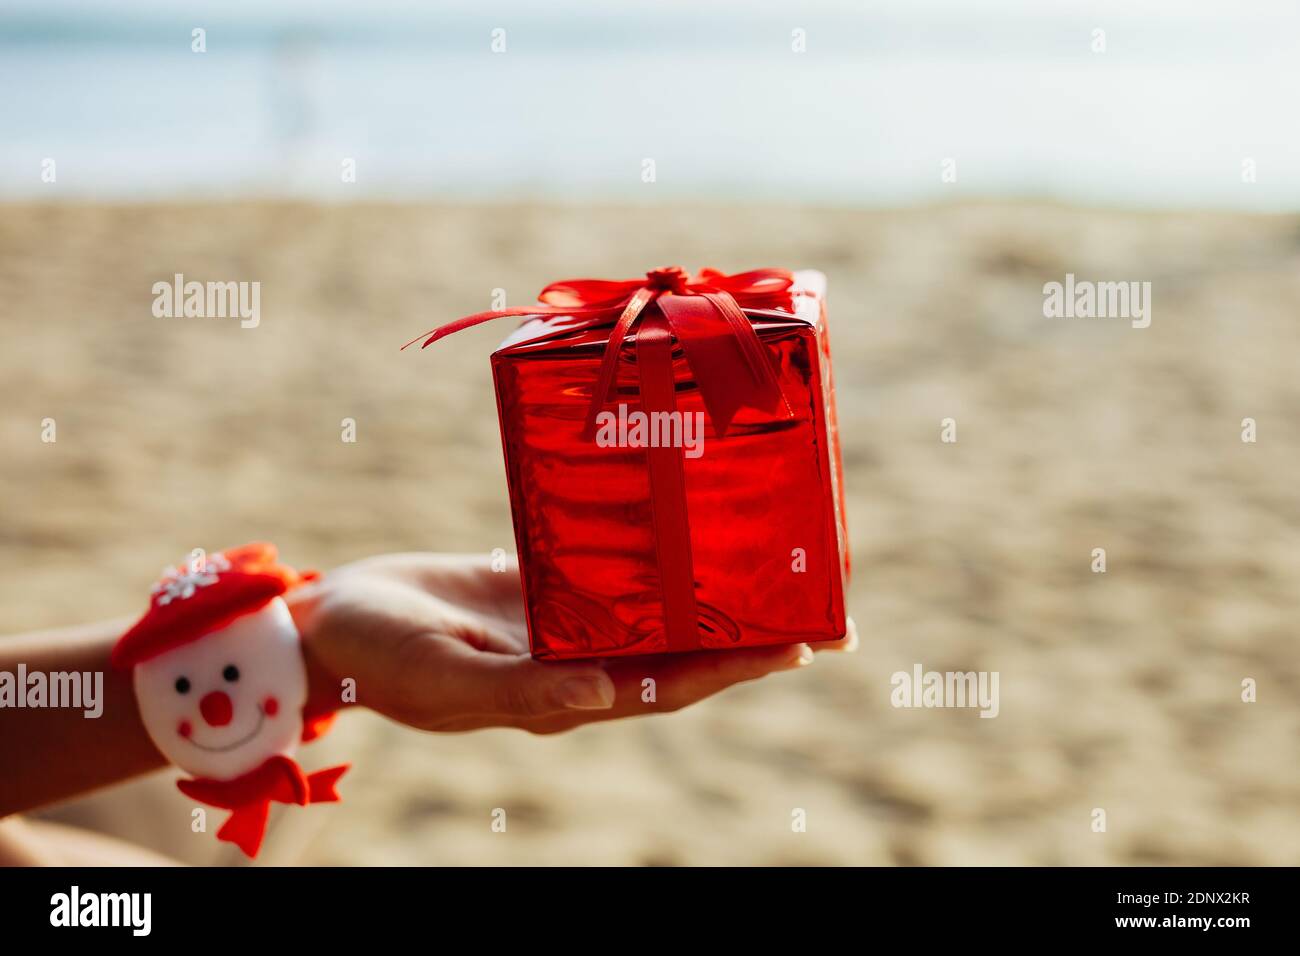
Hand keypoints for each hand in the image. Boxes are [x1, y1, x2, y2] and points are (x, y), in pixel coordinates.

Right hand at [288, 552, 854, 734]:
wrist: (325, 623)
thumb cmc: (377, 658)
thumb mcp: (445, 677)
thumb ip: (523, 690)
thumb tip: (607, 694)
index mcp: (561, 694)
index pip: (671, 685)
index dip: (737, 669)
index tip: (802, 646)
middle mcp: (573, 659)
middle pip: (679, 648)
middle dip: (747, 632)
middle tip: (820, 603)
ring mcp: (557, 621)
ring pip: (652, 606)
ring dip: (710, 589)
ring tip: (768, 559)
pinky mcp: (536, 581)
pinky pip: (607, 565)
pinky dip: (650, 551)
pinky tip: (686, 525)